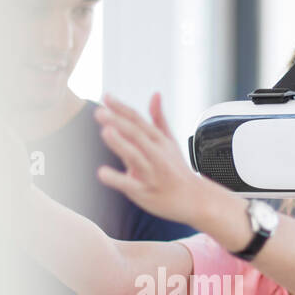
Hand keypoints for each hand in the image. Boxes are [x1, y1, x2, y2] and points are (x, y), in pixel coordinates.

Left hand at [95, 92, 215, 225]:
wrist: (194, 199)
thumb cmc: (177, 170)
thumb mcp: (170, 141)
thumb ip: (159, 118)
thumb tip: (155, 94)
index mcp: (158, 140)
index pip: (138, 120)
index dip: (121, 108)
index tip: (106, 97)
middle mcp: (156, 154)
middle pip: (136, 134)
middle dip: (119, 122)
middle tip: (100, 112)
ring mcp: (151, 173)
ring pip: (136, 156)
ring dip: (121, 144)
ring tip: (105, 131)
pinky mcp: (145, 192)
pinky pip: (130, 185)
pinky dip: (117, 179)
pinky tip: (102, 173)